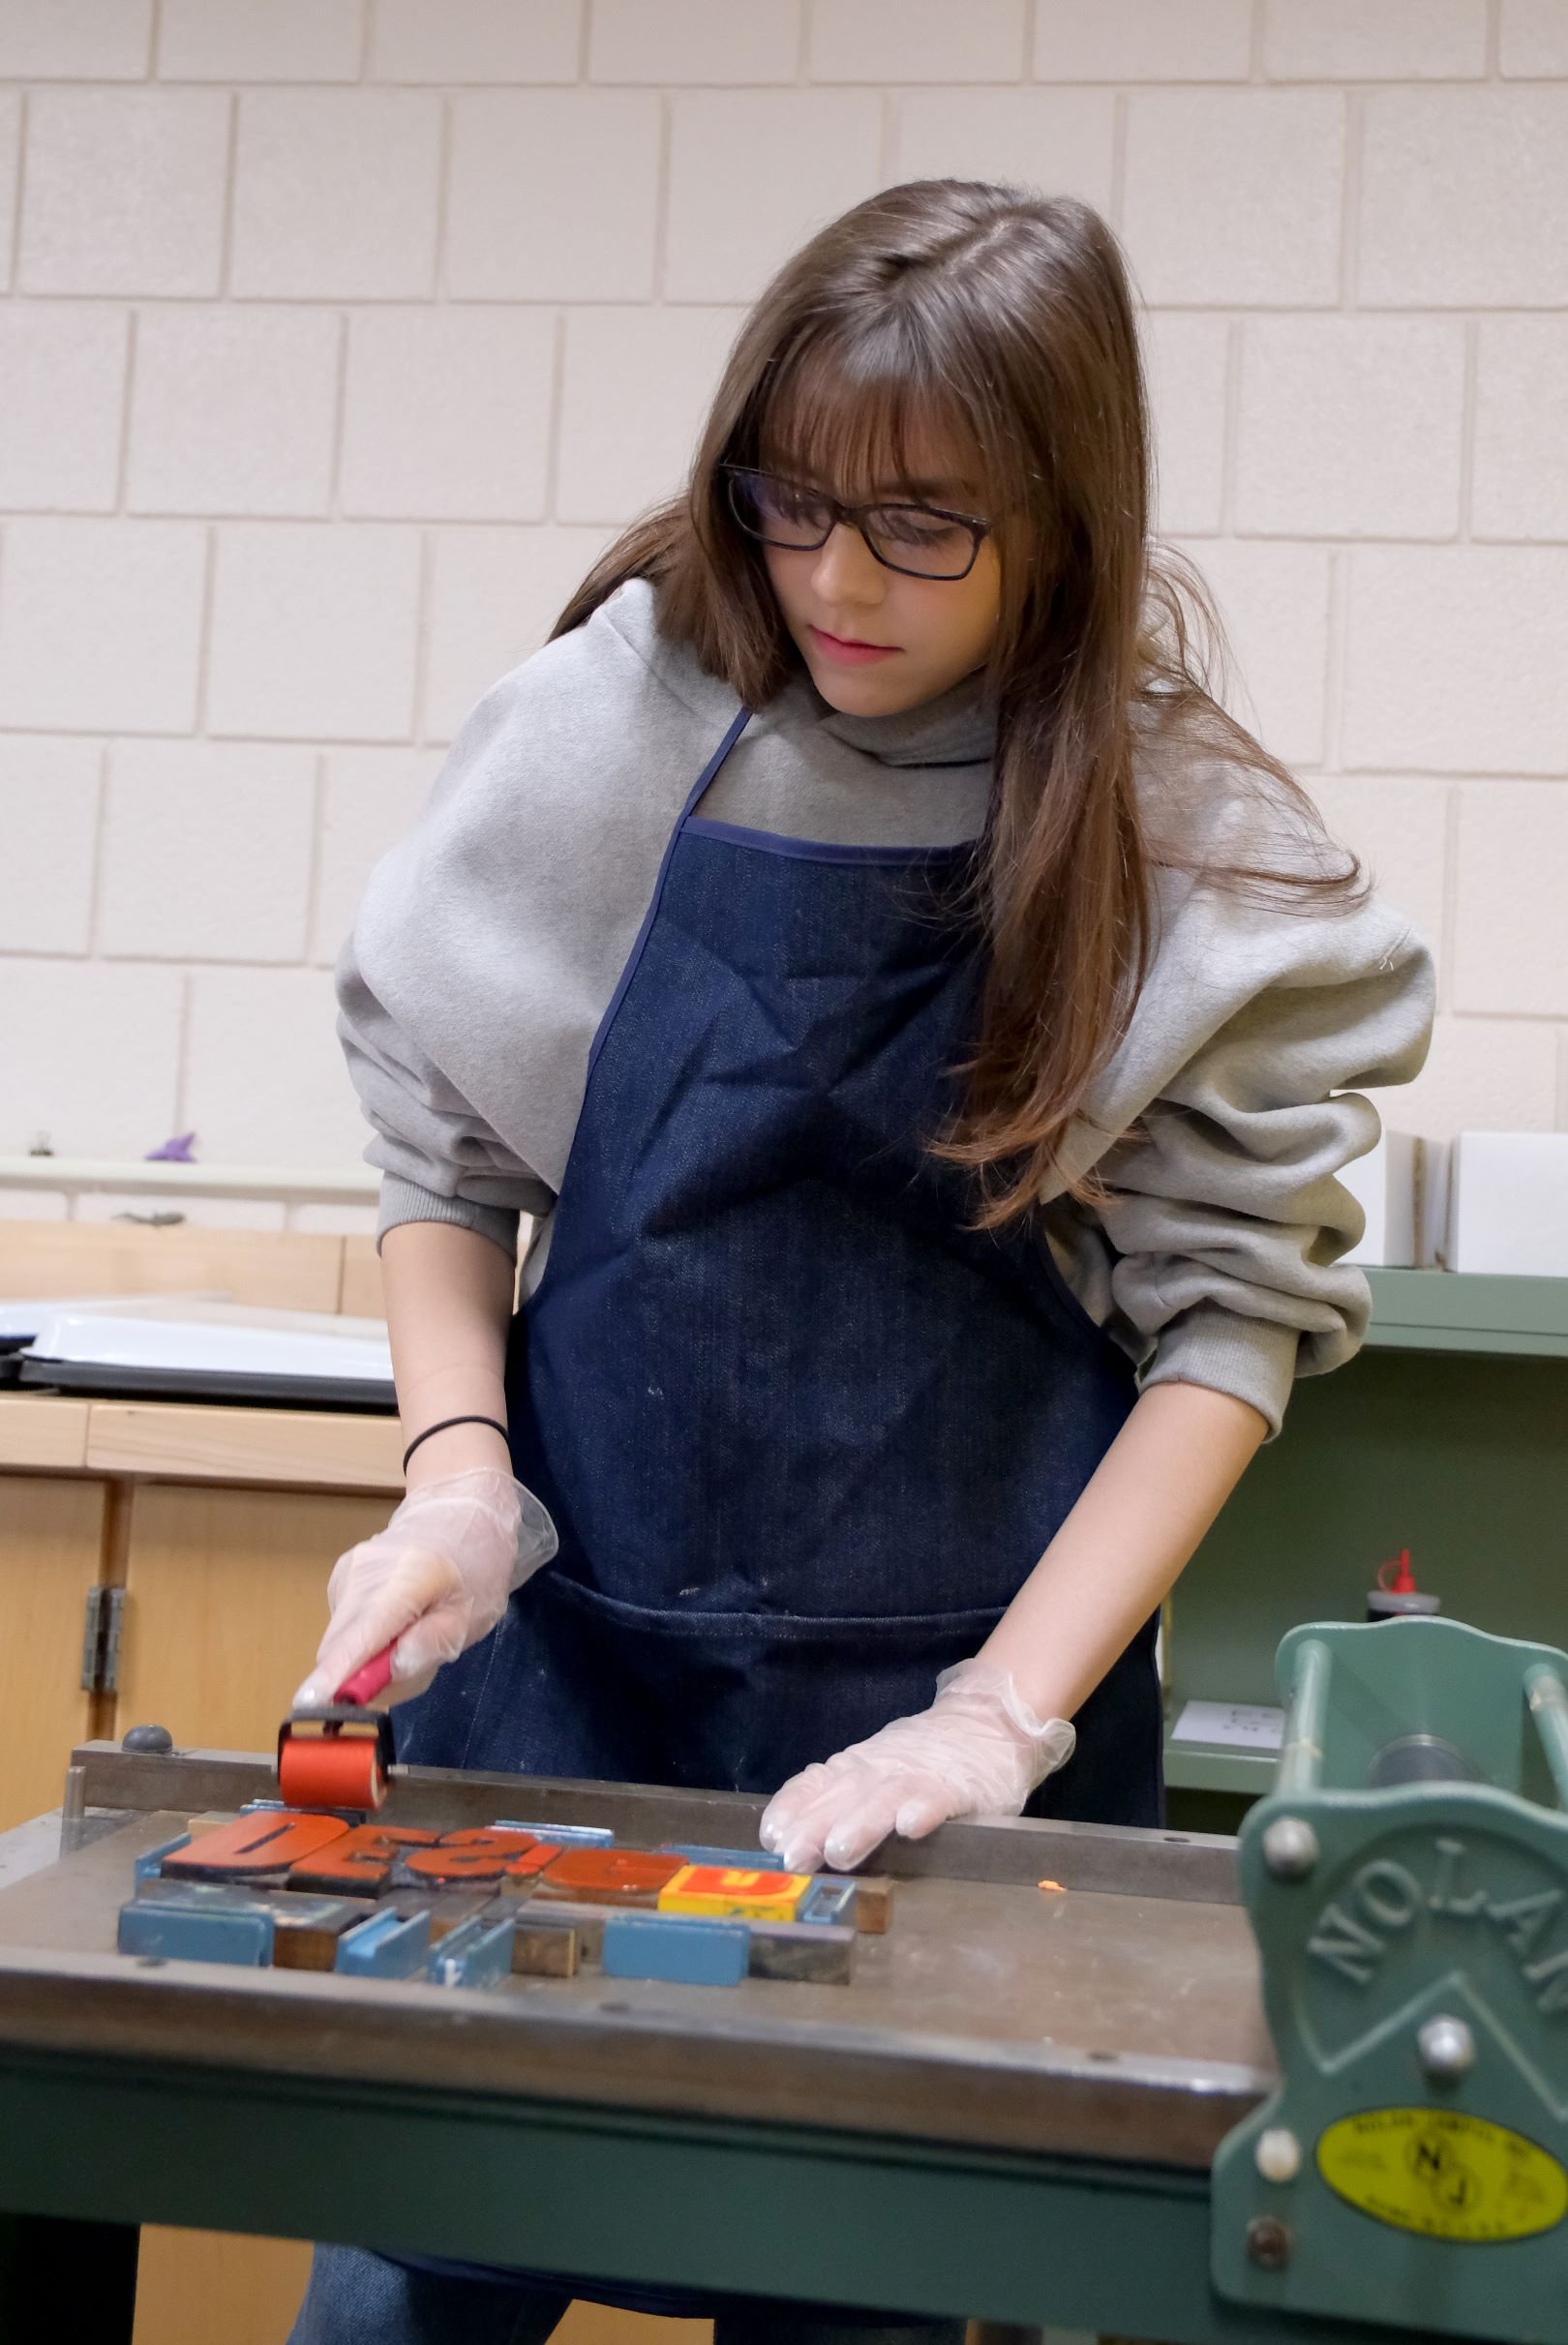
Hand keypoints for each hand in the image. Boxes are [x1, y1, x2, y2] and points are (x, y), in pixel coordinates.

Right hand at [292, 1468, 556, 1708]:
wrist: (460, 1506)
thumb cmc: (476, 1562)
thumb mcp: (472, 1612)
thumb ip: (432, 1643)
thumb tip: (391, 1672)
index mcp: (402, 1580)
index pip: (358, 1636)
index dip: (333, 1676)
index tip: (311, 1707)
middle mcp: (363, 1574)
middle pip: (339, 1647)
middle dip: (361, 1676)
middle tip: (410, 1671)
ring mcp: (347, 1572)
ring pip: (340, 1640)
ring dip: (367, 1658)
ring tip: (414, 1637)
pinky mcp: (342, 1577)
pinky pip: (345, 1626)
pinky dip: (366, 1638)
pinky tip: (400, 1621)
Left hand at [758, 1658, 1075, 1872]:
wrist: (988, 1722)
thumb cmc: (922, 1760)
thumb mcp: (873, 1772)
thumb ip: (839, 1801)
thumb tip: (787, 1840)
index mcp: (856, 1768)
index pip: (815, 1784)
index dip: (793, 1808)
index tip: (771, 1836)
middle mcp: (879, 1771)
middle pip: (842, 1796)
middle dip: (814, 1827)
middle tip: (792, 1859)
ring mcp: (918, 1777)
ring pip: (884, 1798)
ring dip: (861, 1823)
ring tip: (840, 1850)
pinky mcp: (958, 1788)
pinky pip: (939, 1798)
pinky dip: (923, 1810)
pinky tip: (911, 1827)